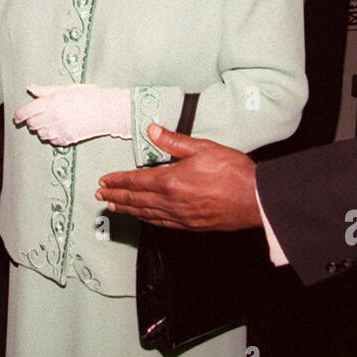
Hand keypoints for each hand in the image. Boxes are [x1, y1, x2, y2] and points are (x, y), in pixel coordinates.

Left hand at [13, 83, 130, 145]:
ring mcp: (58, 130)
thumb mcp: (65, 88)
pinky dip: (52, 136)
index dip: (18, 115)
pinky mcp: (66, 139)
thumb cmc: (87, 95)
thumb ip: (45, 90)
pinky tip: (59, 128)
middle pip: (31, 124)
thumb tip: (30, 87)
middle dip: (31, 120)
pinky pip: (51, 141)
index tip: (17, 117)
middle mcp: (51, 118)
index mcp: (50, 103)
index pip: (25, 112)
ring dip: (41, 128)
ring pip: (40, 134)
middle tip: (38, 115)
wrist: (105, 110)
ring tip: (51, 121)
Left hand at [95, 124, 261, 230]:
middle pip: (136, 201)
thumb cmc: (232, 172)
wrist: (255, 200)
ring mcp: (181, 217)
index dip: (117, 181)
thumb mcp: (202, 148)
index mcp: (171, 181)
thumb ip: (173, 141)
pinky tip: (144, 218)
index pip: (135, 181)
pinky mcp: (192, 226)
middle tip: (100, 197)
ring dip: (128, 210)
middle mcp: (171, 202)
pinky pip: (162, 224)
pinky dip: (147, 220)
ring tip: (114, 208)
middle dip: (116, 197)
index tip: (104, 181)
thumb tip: (152, 130)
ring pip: (147, 214)